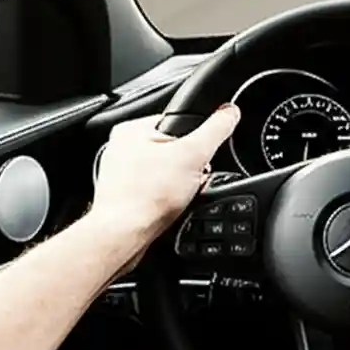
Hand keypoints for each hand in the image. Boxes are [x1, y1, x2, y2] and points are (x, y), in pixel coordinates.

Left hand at [90, 106, 240, 241]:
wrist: (123, 236)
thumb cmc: (146, 197)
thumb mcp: (194, 155)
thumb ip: (216, 129)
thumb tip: (229, 112)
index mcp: (132, 129)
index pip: (176, 123)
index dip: (195, 141)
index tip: (198, 158)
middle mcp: (121, 149)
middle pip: (172, 151)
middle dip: (187, 168)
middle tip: (188, 180)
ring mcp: (119, 175)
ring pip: (165, 174)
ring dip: (177, 186)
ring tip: (175, 197)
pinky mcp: (122, 198)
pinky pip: (154, 193)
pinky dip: (164, 201)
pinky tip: (166, 208)